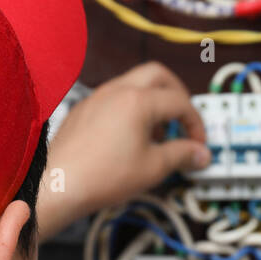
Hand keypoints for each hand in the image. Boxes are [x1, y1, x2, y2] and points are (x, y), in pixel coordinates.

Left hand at [42, 62, 208, 229]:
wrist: (59, 185)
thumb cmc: (102, 176)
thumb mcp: (154, 168)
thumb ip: (182, 155)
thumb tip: (201, 154)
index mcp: (138, 100)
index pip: (180, 101)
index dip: (195, 123)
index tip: (197, 144)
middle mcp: (116, 90)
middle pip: (158, 75)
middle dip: (177, 95)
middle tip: (183, 119)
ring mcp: (97, 97)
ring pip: (134, 83)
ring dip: (153, 101)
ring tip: (157, 134)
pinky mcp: (84, 109)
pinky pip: (114, 97)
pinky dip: (131, 108)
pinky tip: (130, 138)